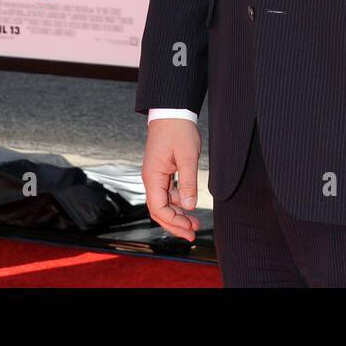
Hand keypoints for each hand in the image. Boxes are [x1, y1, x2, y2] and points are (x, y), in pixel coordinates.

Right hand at [141, 118, 202, 241]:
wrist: (172, 111)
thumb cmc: (179, 130)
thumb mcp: (188, 156)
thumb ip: (188, 182)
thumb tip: (190, 206)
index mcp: (153, 176)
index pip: (158, 208)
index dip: (173, 221)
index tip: (189, 227)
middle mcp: (151, 178)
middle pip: (158, 210)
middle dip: (174, 224)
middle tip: (192, 234)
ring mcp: (155, 175)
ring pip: (163, 203)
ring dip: (177, 214)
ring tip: (195, 223)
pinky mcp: (162, 171)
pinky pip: (167, 192)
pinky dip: (177, 202)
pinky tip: (189, 206)